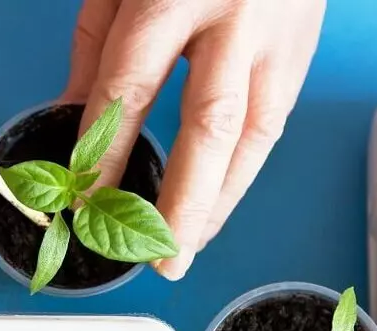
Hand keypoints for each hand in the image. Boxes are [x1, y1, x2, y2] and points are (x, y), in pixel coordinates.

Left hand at [61, 0, 325, 279]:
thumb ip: (98, 43)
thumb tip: (75, 118)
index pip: (132, 84)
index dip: (105, 151)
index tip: (81, 200)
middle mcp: (235, 20)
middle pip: (211, 124)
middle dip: (182, 201)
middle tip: (157, 259)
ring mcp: (277, 41)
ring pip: (254, 137)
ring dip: (220, 203)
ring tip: (187, 251)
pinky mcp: (300, 56)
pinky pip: (272, 128)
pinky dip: (242, 175)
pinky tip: (217, 207)